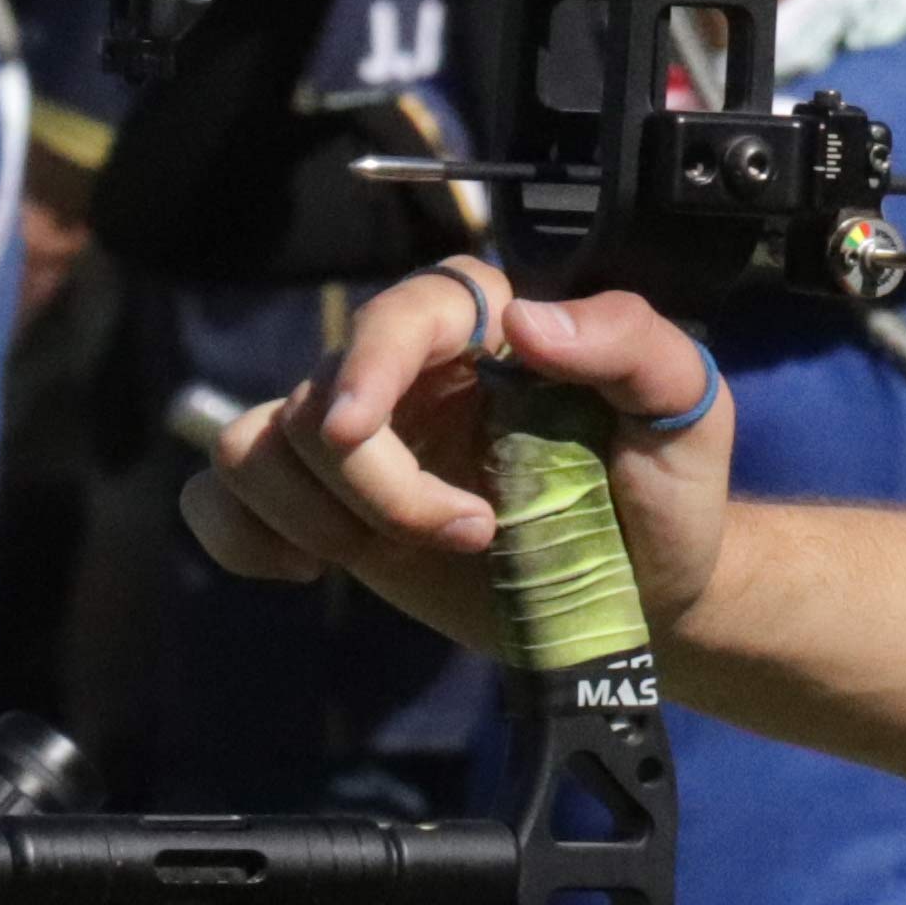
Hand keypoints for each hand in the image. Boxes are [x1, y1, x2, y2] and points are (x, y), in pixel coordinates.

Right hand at [182, 264, 741, 646]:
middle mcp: (409, 373)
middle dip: (377, 486)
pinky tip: (308, 570)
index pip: (399, 313)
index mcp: (487, 327)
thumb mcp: (686, 408)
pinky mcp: (328, 509)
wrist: (650, 591)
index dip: (364, 365)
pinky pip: (220, 498)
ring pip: (252, 446)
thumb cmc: (667, 490)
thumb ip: (633, 345)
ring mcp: (362, 442)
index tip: (355, 432)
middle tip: (476, 535)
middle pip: (315, 400)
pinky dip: (239, 536)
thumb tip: (527, 320)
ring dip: (312, 515)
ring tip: (406, 554)